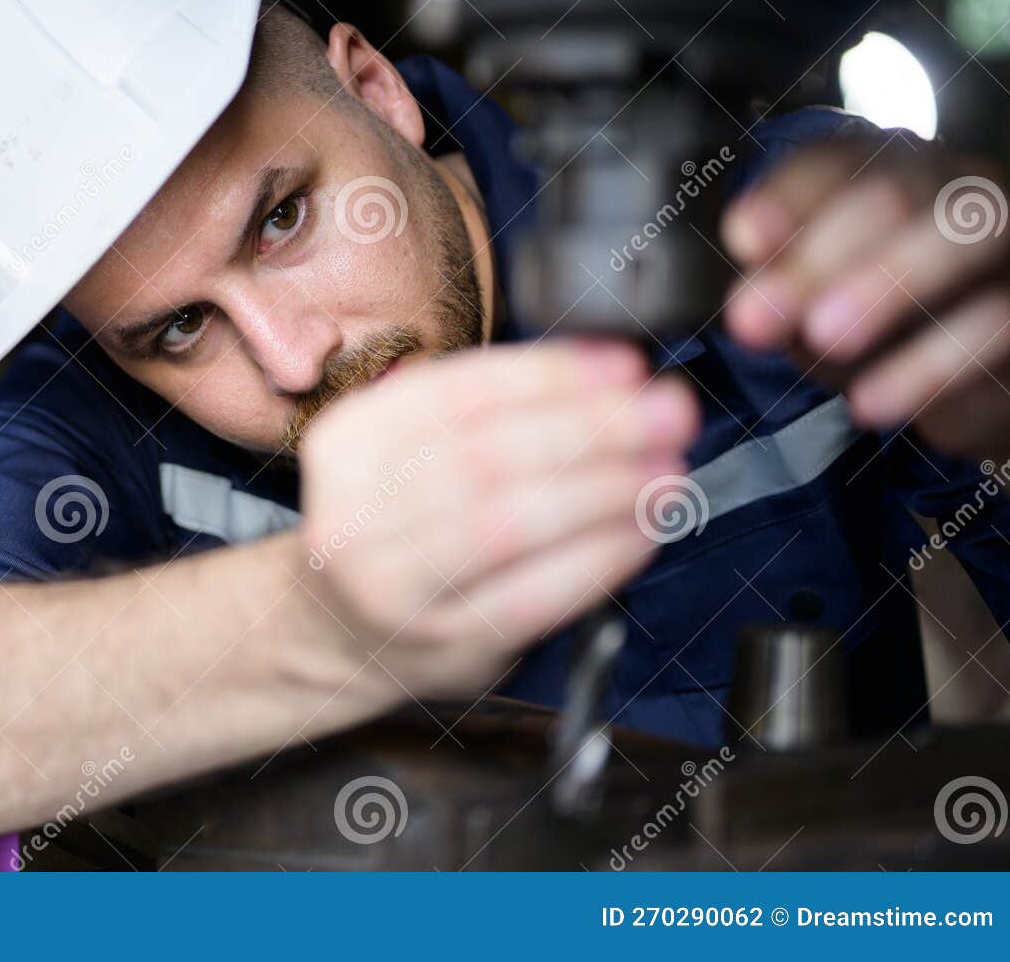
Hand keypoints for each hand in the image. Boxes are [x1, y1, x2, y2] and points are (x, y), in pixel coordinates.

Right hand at [295, 339, 699, 699]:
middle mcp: (356, 513)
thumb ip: (482, 413)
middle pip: (490, 456)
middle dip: (594, 428)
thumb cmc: (393, 528)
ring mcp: (395, 586)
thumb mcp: (401, 452)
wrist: (342, 633)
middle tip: (668, 411)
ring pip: (513, 523)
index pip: (457, 392)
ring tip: (665, 468)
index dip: (551, 375)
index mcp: (347, 442)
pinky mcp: (444, 643)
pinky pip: (535, 595)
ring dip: (606, 490)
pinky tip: (640, 531)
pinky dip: (599, 558)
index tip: (624, 365)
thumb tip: (606, 379)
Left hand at [722, 139, 1009, 462]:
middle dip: (821, 254)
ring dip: (887, 287)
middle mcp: (953, 189)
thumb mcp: (806, 296)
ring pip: (968, 238)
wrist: (951, 379)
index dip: (786, 198)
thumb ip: (776, 273)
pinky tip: (870, 399)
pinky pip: (998, 324)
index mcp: (881, 170)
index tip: (746, 238)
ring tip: (822, 340)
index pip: (831, 164)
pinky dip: (926, 366)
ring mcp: (1006, 245)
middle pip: (896, 193)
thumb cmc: (864, 312)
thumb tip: (750, 244)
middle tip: (762, 313)